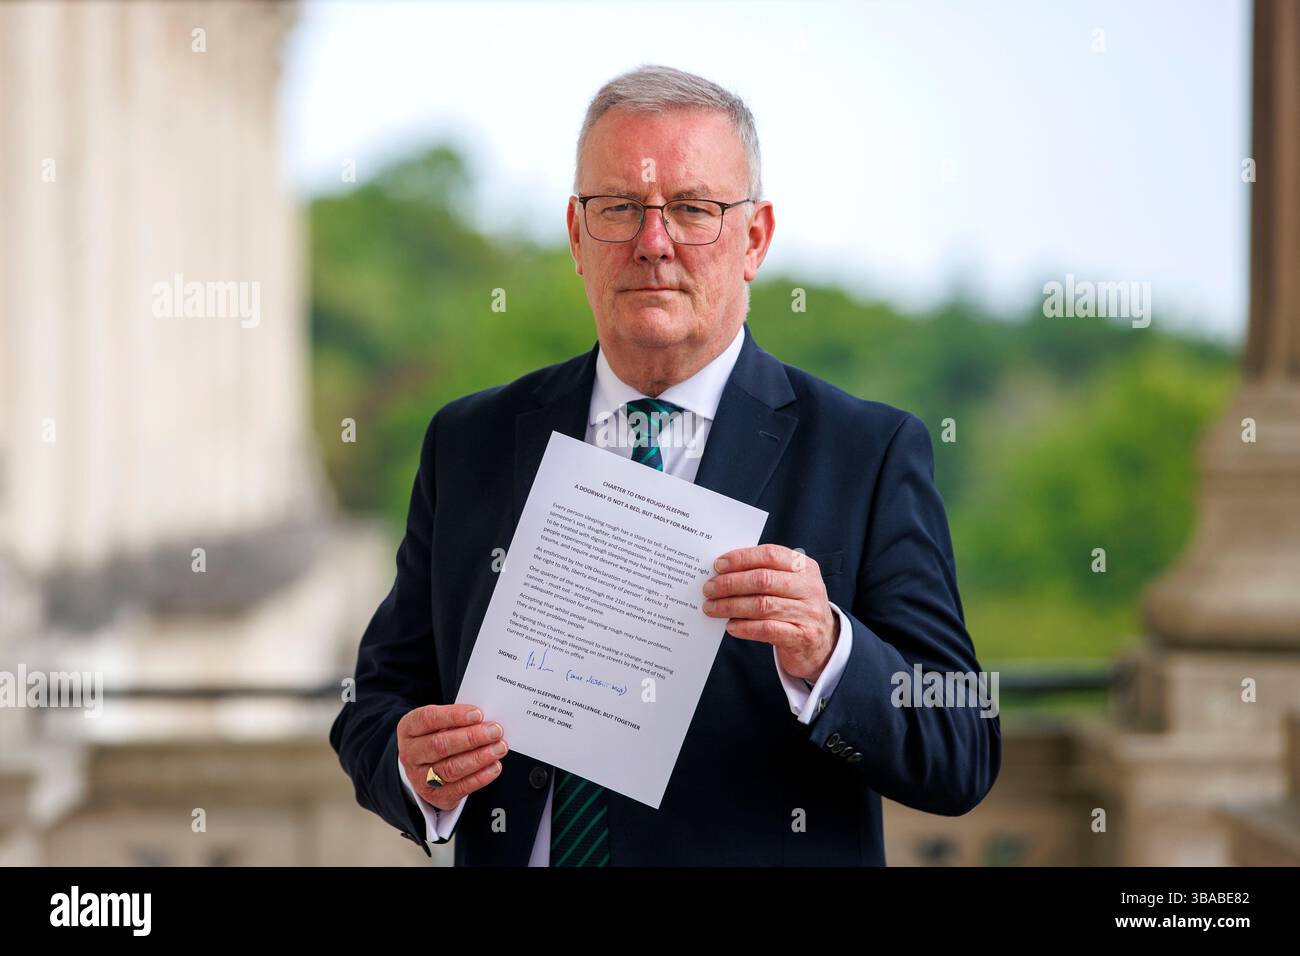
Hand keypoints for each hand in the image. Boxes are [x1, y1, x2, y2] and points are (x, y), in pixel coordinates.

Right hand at [397, 703, 507, 809]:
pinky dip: (480, 777)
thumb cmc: (438, 735)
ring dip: (479, 758)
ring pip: (451, 768)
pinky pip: (460, 788)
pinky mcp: (435, 796)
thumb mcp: (440, 722)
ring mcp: (420, 778)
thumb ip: (458, 719)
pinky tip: (494, 767)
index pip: (428, 719)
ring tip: (499, 748)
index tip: (478, 714)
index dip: (454, 716)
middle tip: (495, 731)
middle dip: (471, 738)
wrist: (424, 765)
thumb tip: (485, 720)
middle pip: (440, 745)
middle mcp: (410, 754)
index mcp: (409, 728)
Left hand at [702, 543, 839, 681]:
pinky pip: (767, 629)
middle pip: (763, 579)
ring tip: (712, 608)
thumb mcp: (791, 585)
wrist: (824, 644)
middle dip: (730, 583)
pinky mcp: (802, 636)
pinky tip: (730, 626)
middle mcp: (809, 587)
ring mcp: (808, 613)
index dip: (742, 558)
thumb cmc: (797, 608)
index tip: (718, 565)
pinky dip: (745, 627)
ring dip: (731, 605)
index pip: (770, 555)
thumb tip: (724, 571)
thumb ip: (766, 574)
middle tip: (709, 589)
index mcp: (805, 567)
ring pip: (762, 605)